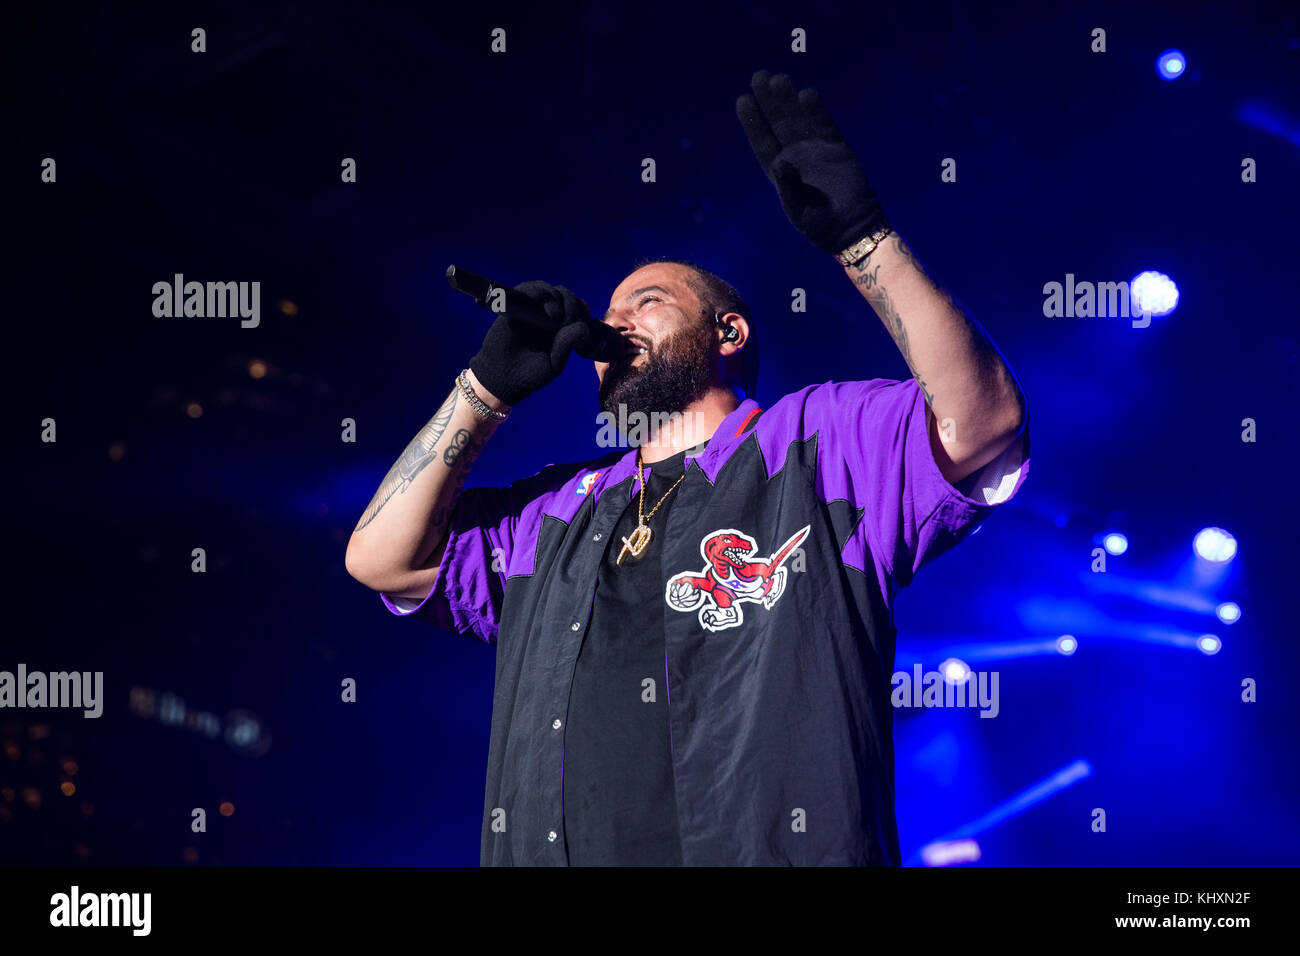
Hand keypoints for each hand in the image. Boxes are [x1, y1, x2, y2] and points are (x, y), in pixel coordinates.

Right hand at [468, 281, 598, 406]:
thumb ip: (567, 344)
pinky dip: (536, 290)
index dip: (581, 312)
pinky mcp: (516, 307)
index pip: (579, 311)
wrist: (502, 376)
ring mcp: (533, 312)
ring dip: (555, 295)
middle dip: (570, 303)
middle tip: (561, 318)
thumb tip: (583, 325)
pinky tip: (539, 300)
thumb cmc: (529, 374)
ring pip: (549, 291)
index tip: (578, 322)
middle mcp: (550, 319)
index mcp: (563, 331)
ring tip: (553, 312)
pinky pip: (527, 290)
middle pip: (567, 297)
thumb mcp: (554, 362)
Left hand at [736, 70, 888, 254]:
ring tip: (778, 78)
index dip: (753, 121)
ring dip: (789, 99)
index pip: (762, 141)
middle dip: (768, 101)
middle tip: (758, 76)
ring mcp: (816, 149)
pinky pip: (825, 125)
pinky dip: (816, 110)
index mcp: (780, 172)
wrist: (851, 228)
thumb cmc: (820, 225)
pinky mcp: (838, 148)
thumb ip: (788, 186)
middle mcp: (795, 156)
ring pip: (799, 119)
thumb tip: (780, 162)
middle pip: (778, 123)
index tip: (742, 99)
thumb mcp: (798, 210)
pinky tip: (806, 94)